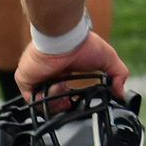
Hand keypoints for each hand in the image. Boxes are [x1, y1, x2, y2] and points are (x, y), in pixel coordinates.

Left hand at [15, 30, 129, 99]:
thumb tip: (121, 92)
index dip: (68, 102)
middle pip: (50, 100)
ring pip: (41, 101)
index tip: (75, 103)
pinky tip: (55, 86)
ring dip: (54, 100)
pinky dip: (43, 97)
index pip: (62, 91)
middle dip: (60, 105)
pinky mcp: (25, 79)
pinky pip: (31, 97)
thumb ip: (118, 74)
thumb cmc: (83, 44)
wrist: (65, 40)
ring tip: (63, 90)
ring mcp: (35, 77)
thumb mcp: (108, 59)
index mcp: (64, 69)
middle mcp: (48, 74)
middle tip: (68, 103)